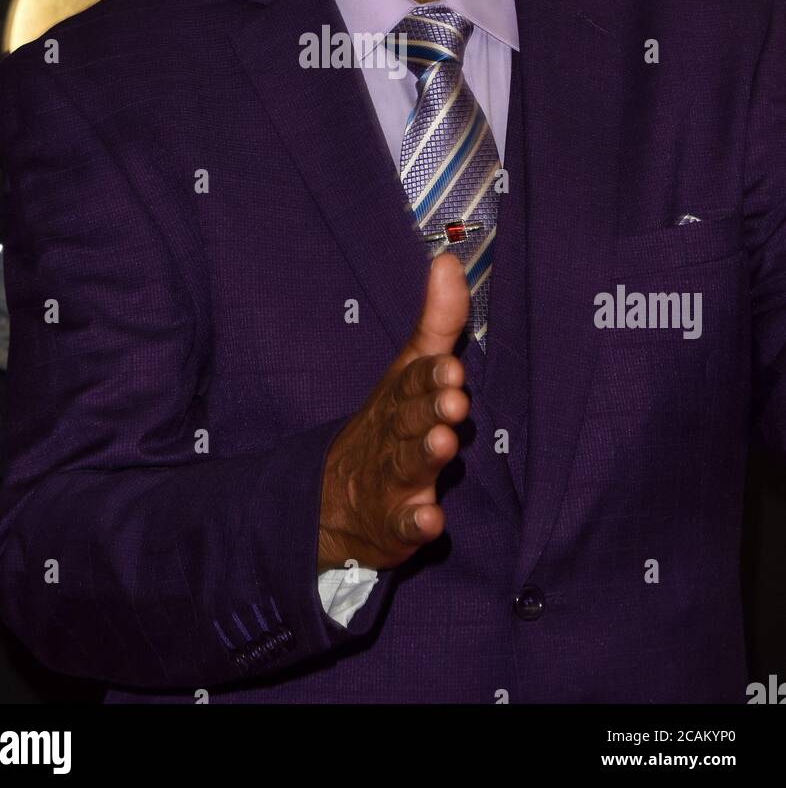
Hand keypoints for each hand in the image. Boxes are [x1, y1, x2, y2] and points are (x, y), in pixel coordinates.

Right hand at [318, 251, 470, 571]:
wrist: (331, 499)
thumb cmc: (389, 424)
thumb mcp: (409, 370)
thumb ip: (436, 321)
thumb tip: (447, 261)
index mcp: (399, 397)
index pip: (413, 380)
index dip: (431, 376)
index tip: (451, 368)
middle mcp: (394, 434)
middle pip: (411, 419)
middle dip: (430, 409)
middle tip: (455, 400)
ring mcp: (392, 480)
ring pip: (408, 466)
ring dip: (425, 455)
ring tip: (444, 443)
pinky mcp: (394, 524)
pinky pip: (404, 526)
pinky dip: (415, 525)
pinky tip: (431, 521)